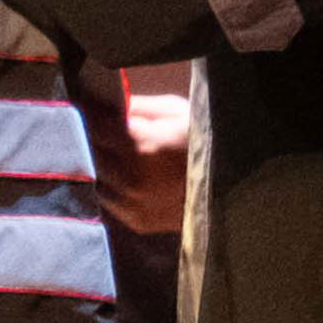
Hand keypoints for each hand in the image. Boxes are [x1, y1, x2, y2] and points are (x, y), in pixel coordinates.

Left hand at [76, 71, 191, 236]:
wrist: (233, 187)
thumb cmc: (206, 140)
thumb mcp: (177, 111)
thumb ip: (138, 107)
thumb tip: (107, 100)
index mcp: (140, 144)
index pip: (93, 126)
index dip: (90, 116)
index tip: (89, 109)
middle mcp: (130, 178)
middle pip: (90, 154)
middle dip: (94, 141)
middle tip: (101, 132)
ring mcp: (132, 203)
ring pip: (96, 180)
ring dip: (100, 167)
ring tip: (114, 157)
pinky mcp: (137, 221)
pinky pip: (108, 202)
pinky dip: (111, 189)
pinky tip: (123, 179)